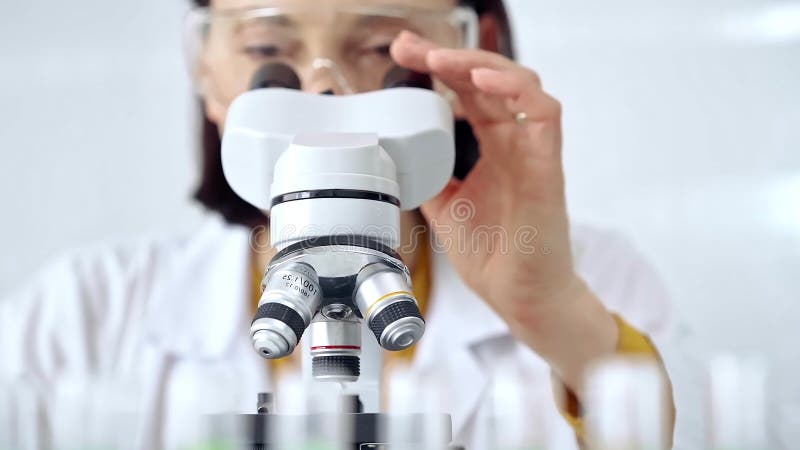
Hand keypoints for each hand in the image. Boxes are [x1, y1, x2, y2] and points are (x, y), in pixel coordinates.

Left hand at [391, 31, 617, 394]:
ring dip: (478, 66)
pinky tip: (483, 83)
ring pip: (517, 84)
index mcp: (490, 146)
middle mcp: (512, 140)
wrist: (517, 294)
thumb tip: (396, 153)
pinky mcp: (547, 164)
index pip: (465, 91)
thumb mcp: (443, 204)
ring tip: (441, 60)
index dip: (438, 67)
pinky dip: (515, 90)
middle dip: (449, 55)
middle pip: (486, 78)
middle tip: (412, 48)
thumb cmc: (492, 253)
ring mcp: (531, 149)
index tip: (404, 54)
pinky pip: (543, 113)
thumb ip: (428, 173)